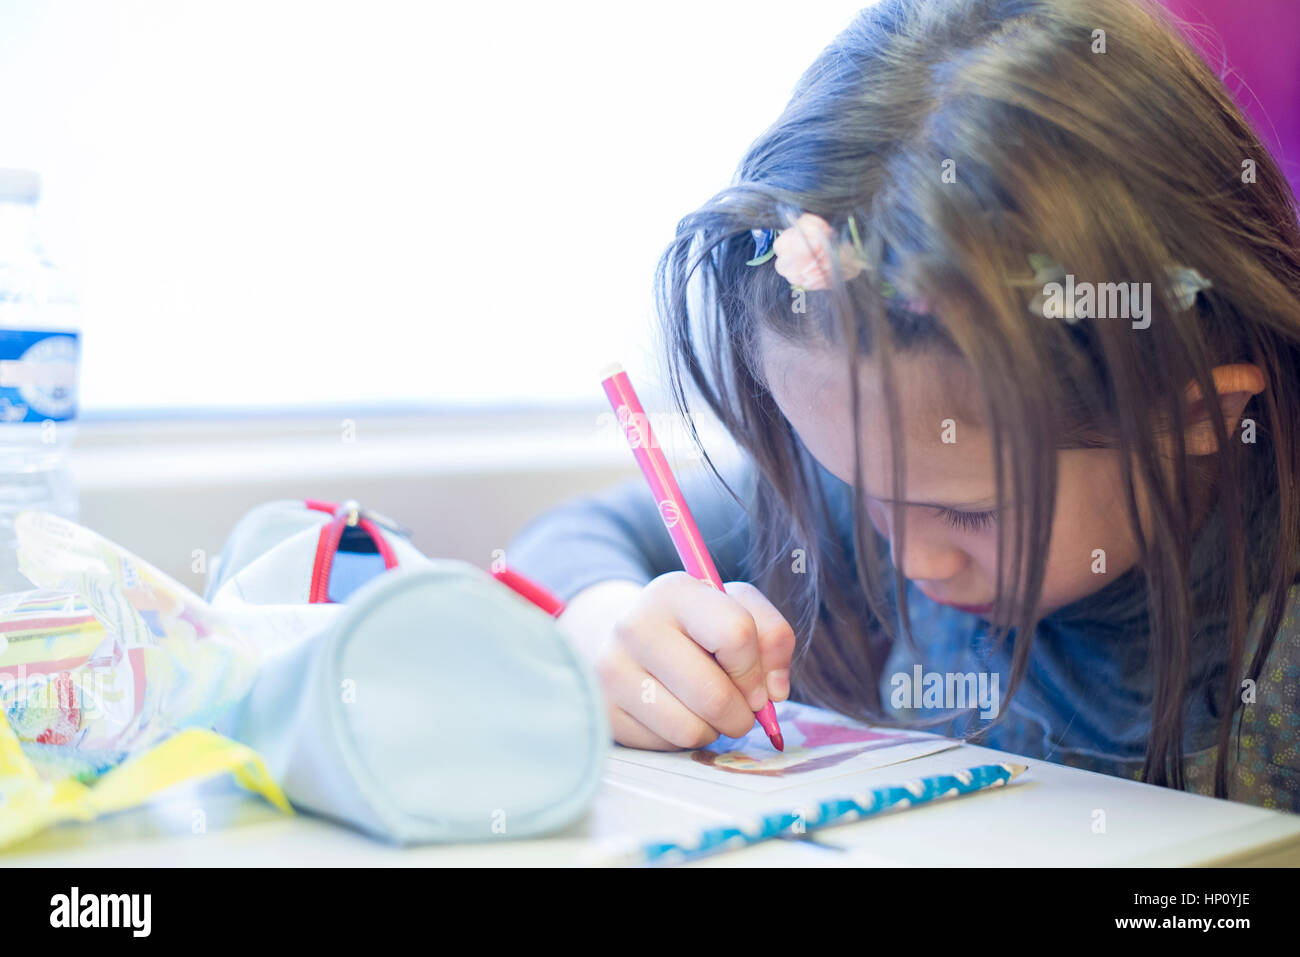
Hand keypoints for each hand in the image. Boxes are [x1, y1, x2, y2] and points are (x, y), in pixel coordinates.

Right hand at [568, 572, 794, 749]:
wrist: (629, 644)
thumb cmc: (696, 628)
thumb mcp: (737, 610)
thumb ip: (772, 636)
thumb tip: (774, 692)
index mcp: (674, 591)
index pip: (736, 634)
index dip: (756, 668)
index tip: (756, 680)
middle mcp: (635, 626)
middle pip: (714, 695)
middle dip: (742, 713)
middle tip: (741, 707)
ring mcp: (612, 671)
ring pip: (692, 729)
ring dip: (715, 729)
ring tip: (706, 708)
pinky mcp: (606, 711)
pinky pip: (668, 745)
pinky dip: (686, 738)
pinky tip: (678, 714)